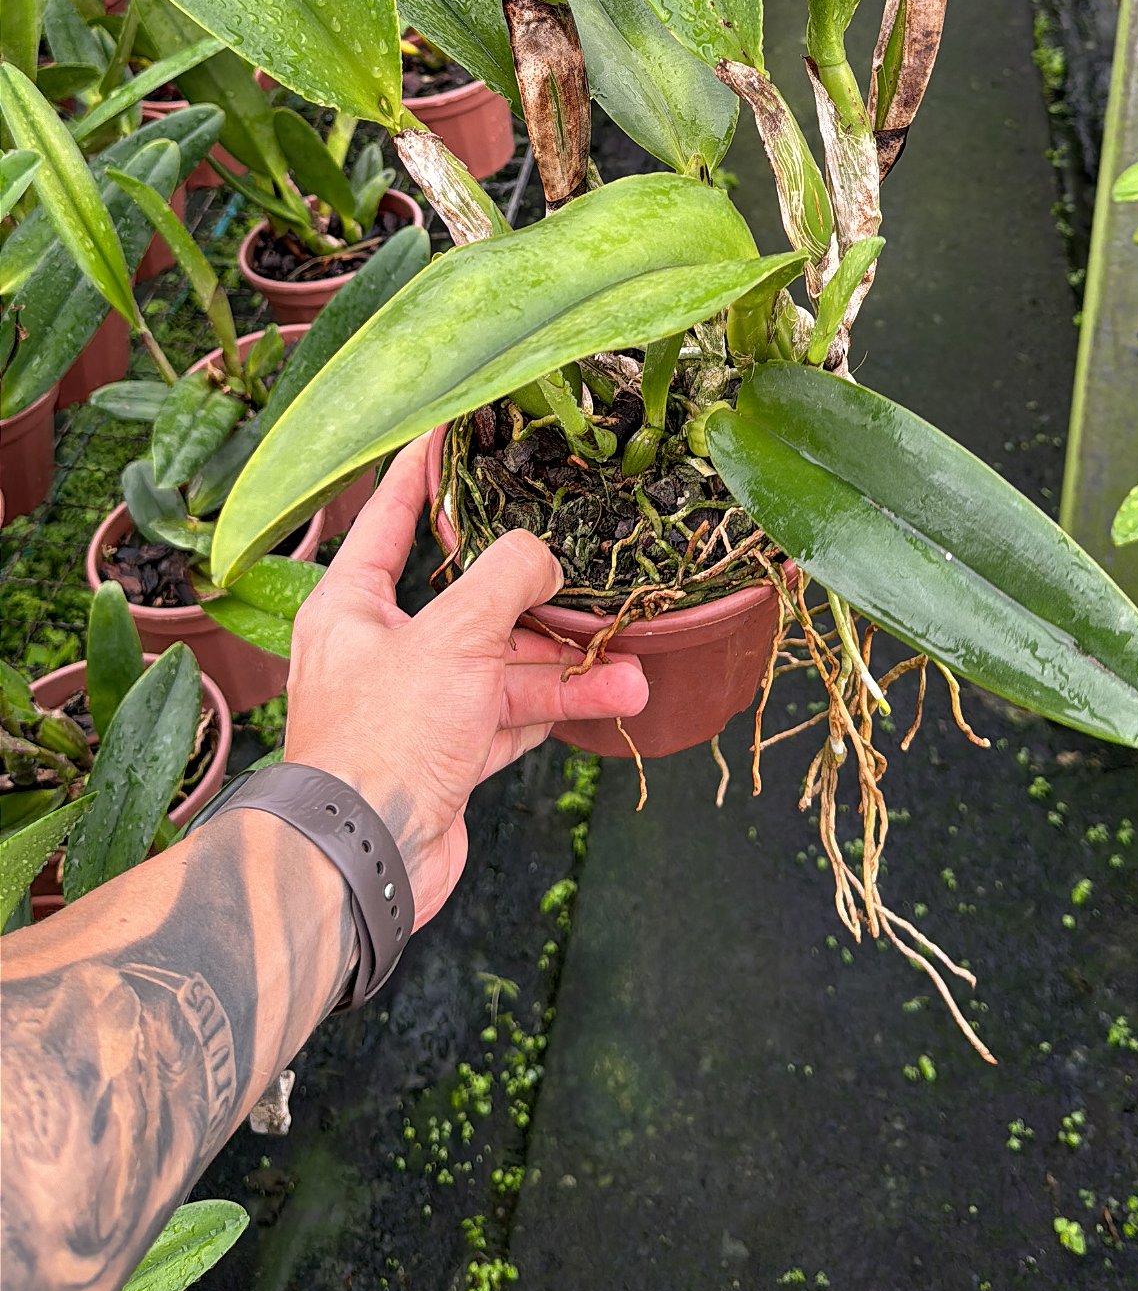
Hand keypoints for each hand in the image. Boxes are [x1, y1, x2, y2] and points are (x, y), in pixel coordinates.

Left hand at [284, 430, 647, 921]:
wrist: (364, 862)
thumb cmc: (383, 737)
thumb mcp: (452, 637)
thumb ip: (506, 578)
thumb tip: (542, 555)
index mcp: (352, 605)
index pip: (391, 516)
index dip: (425, 471)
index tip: (458, 427)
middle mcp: (382, 649)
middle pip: (470, 599)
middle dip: (539, 593)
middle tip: (586, 561)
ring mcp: (419, 705)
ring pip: (504, 665)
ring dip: (567, 665)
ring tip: (631, 664)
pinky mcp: (449, 755)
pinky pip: (513, 716)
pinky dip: (559, 708)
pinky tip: (613, 697)